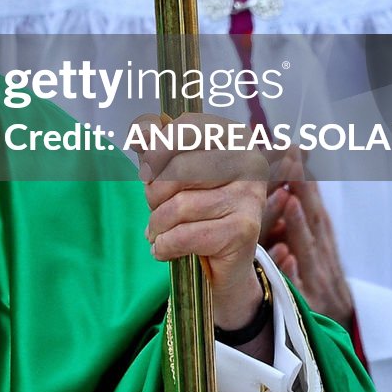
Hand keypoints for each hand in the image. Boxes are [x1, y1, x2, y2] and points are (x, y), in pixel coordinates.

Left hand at [133, 111, 268, 347]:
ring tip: (159, 231)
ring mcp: (249, 196)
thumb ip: (156, 147)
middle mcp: (249, 162)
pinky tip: (164, 249)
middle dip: (154, 193)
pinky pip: (186, 235)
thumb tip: (142, 131)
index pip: (187, 128)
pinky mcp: (244, 230)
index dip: (157, 147)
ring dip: (158, 224)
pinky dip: (165, 246)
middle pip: (178, 170)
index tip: (146, 171)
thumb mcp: (172, 174)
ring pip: (179, 205)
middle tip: (154, 208)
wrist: (223, 264)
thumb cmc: (196, 209)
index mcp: (234, 138)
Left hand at [264, 171, 355, 328]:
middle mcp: (324, 260)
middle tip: (291, 159)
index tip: (295, 150)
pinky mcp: (310, 307)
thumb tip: (286, 186)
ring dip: (299, 223)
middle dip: (303, 189)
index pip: (314, 207)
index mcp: (323, 246)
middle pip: (314, 220)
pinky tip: (284, 253)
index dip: (305, 179)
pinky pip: (299, 286)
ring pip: (308, 249)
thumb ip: (302, 226)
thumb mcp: (316, 257)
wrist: (339, 340)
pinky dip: (292, 269)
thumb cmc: (320, 290)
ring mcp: (318, 282)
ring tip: (289, 199)